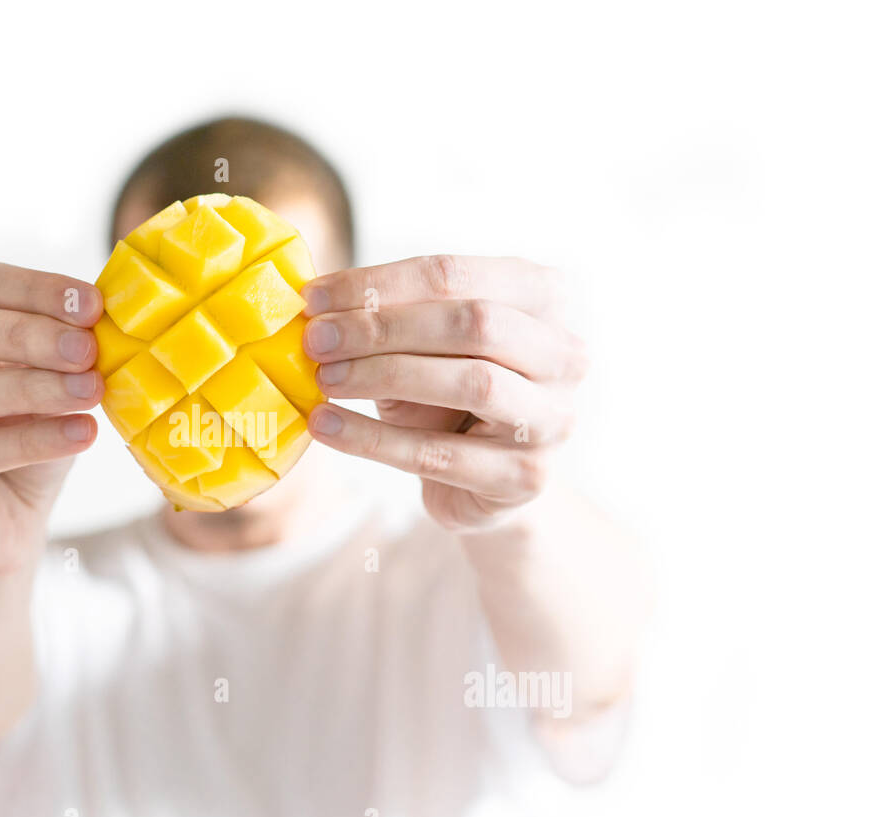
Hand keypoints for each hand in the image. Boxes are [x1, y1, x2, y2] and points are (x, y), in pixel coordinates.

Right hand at [0, 261, 103, 571]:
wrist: (6, 527)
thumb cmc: (22, 439)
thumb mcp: (45, 381)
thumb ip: (57, 345)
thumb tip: (95, 313)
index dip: (29, 288)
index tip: (92, 303)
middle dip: (22, 334)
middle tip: (87, 348)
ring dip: (29, 388)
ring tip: (92, 391)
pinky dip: (29, 442)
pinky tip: (80, 434)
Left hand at [300, 255, 586, 531]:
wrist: (479, 481)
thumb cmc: (446, 393)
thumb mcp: (424, 344)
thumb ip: (389, 314)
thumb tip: (314, 298)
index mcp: (545, 297)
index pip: (454, 273)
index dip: (378, 283)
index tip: (314, 299)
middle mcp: (565, 353)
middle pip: (472, 322)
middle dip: (381, 328)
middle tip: (315, 341)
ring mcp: (554, 418)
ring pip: (470, 382)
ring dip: (382, 376)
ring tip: (322, 379)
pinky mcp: (524, 477)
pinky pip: (438, 453)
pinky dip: (372, 438)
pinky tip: (325, 426)